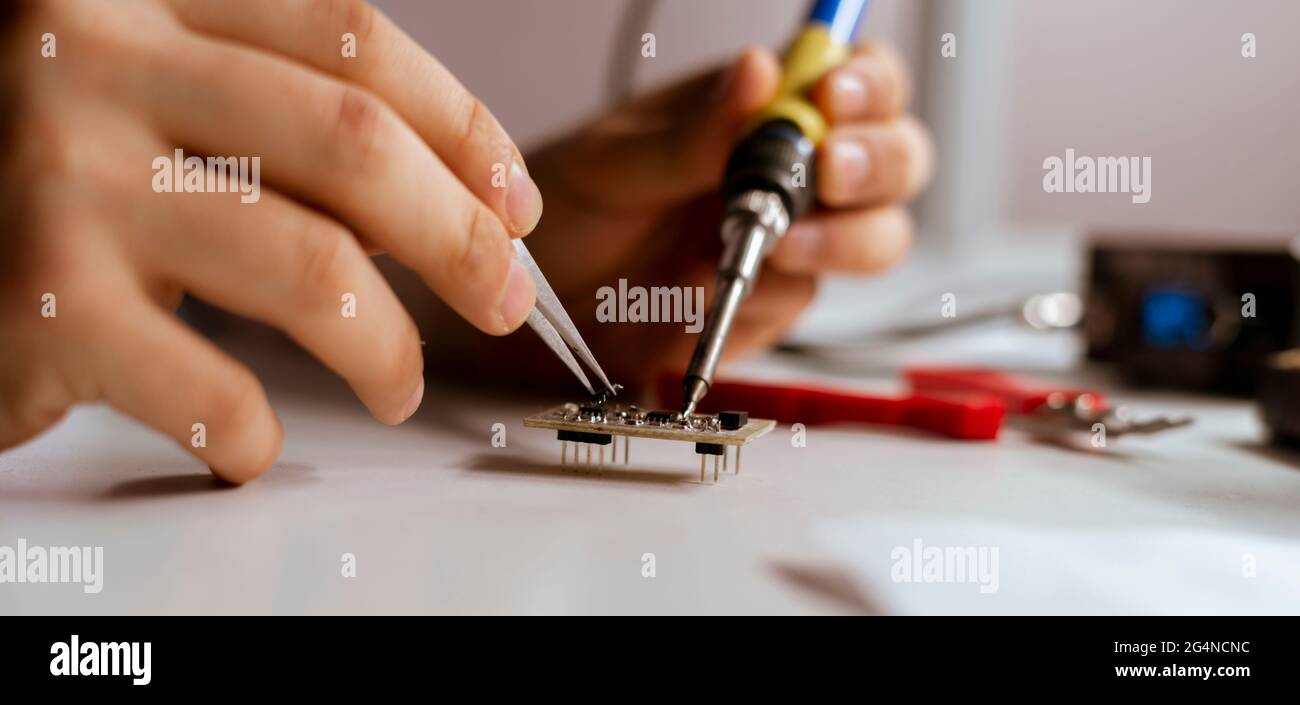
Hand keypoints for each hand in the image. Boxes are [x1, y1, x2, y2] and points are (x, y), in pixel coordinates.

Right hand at [0, 0, 542, 480]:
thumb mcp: (148, 87)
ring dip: (386, 348)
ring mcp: (61, 180)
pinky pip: (210, 386)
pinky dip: (256, 432)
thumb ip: (276, 109)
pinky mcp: (38, 306)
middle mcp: (93, 61)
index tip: (513, 199)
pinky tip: (252, 440)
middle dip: (460, 238)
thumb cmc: (38, 169)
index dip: (460, 126)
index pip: (349, 39)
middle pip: (352, 146)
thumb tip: (460, 195)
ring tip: (394, 384)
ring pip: (310, 268)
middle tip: (503, 295)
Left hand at [436, 44, 932, 390]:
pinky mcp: (767, 305)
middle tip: (828, 173)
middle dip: (876, 164)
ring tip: (777, 245)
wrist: (532, 313)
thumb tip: (758, 71)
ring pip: (874, 237)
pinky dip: (770, 298)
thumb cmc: (564, 216)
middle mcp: (782, 174)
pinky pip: (800, 301)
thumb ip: (691, 134)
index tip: (832, 101)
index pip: (850, 81)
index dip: (866, 86)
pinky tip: (714, 292)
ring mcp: (786, 241)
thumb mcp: (613, 164)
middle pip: (893, 160)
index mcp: (752, 114)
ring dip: (844, 240)